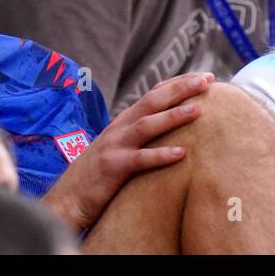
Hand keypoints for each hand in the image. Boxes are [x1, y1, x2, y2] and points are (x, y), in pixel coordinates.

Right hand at [41, 72, 213, 233]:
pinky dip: (160, 155)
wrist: (67, 199)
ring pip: (146, 126)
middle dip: (181, 89)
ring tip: (198, 110)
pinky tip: (181, 154)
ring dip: (173, 116)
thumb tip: (169, 129)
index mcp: (123, 122)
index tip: (205, 77)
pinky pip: (139, 160)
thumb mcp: (118, 148)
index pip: (154, 94)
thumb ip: (139, 136)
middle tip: (207, 80)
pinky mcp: (112, 168)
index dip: (179, 84)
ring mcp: (114, 147)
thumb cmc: (97, 176)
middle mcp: (119, 128)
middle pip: (152, 101)